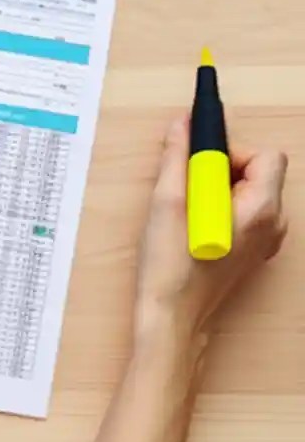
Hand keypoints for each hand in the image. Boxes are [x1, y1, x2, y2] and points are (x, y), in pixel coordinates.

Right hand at [135, 115, 287, 348]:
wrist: (172, 315)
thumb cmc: (171, 266)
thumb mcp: (167, 203)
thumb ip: (177, 158)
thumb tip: (182, 125)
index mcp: (261, 209)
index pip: (265, 155)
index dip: (232, 150)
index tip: (200, 162)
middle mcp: (273, 224)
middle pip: (259, 172)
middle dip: (222, 170)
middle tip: (188, 188)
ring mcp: (265, 239)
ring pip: (250, 192)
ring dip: (219, 189)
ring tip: (189, 209)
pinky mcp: (251, 250)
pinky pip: (245, 213)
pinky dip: (221, 207)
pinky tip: (195, 224)